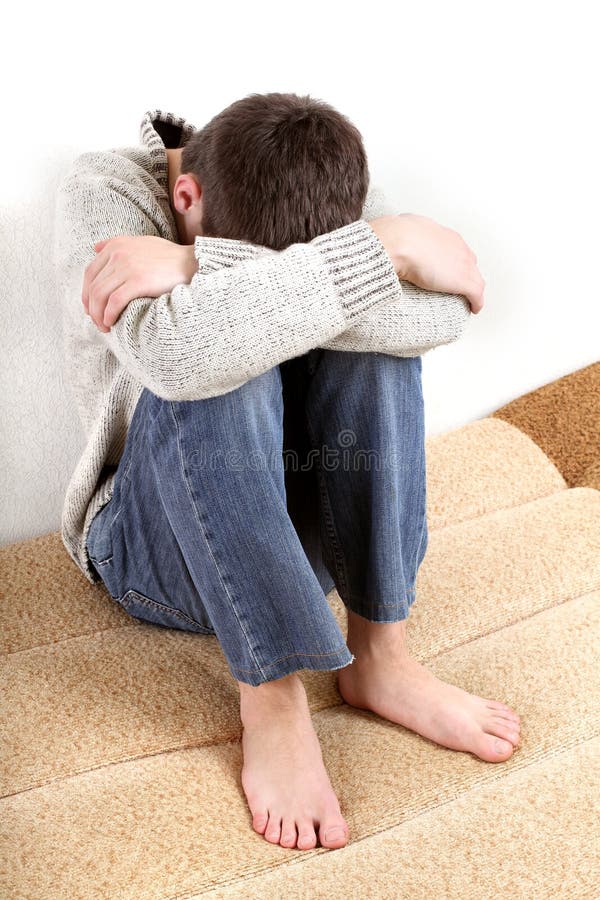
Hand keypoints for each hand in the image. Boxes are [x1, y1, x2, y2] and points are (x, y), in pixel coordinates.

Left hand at [82, 235, 196, 331]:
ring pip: (100, 295)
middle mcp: (118, 254)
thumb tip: (94, 247)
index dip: (86, 293)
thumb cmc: (169, 257)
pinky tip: (112, 323)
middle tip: (96, 321)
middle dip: (91, 308)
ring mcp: (127, 267)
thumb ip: (116, 244)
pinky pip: (114, 302)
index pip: (90, 273)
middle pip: (93, 286)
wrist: (191, 263)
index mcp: (116, 245)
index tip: (90, 308)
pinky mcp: (138, 281)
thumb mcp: (140, 242)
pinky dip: (109, 315)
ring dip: (98, 315)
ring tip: (104, 326)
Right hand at [368, 214, 484, 312]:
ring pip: (474, 278)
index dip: (450, 262)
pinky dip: (476, 302)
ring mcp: (462, 263)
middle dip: (463, 273)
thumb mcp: (397, 230)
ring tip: (464, 299)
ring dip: (471, 289)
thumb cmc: (394, 237)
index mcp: (440, 233)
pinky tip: (473, 308)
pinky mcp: (464, 281)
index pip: (453, 248)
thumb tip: (387, 239)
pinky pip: (476, 294)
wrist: (398, 243)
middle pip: (467, 261)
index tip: (444, 271)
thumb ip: (398, 236)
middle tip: (453, 286)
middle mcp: (456, 246)